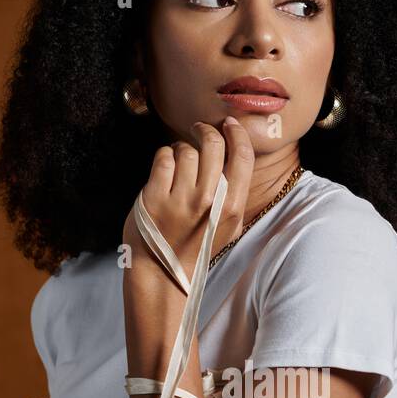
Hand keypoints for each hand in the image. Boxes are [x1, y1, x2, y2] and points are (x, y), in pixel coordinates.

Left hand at [122, 119, 254, 280]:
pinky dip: (164, 158)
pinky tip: (164, 172)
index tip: (229, 124)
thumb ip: (235, 193)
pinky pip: (163, 157)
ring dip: (181, 150)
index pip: (242, 157)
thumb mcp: (228, 226)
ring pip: (185, 150)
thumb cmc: (196, 246)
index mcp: (231, 208)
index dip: (236, 134)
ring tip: (179, 164)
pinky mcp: (154, 196)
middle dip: (206, 130)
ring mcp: (180, 199)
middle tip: (199, 129)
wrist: (164, 272)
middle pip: (213, 145)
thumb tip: (237, 152)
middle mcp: (208, 201)